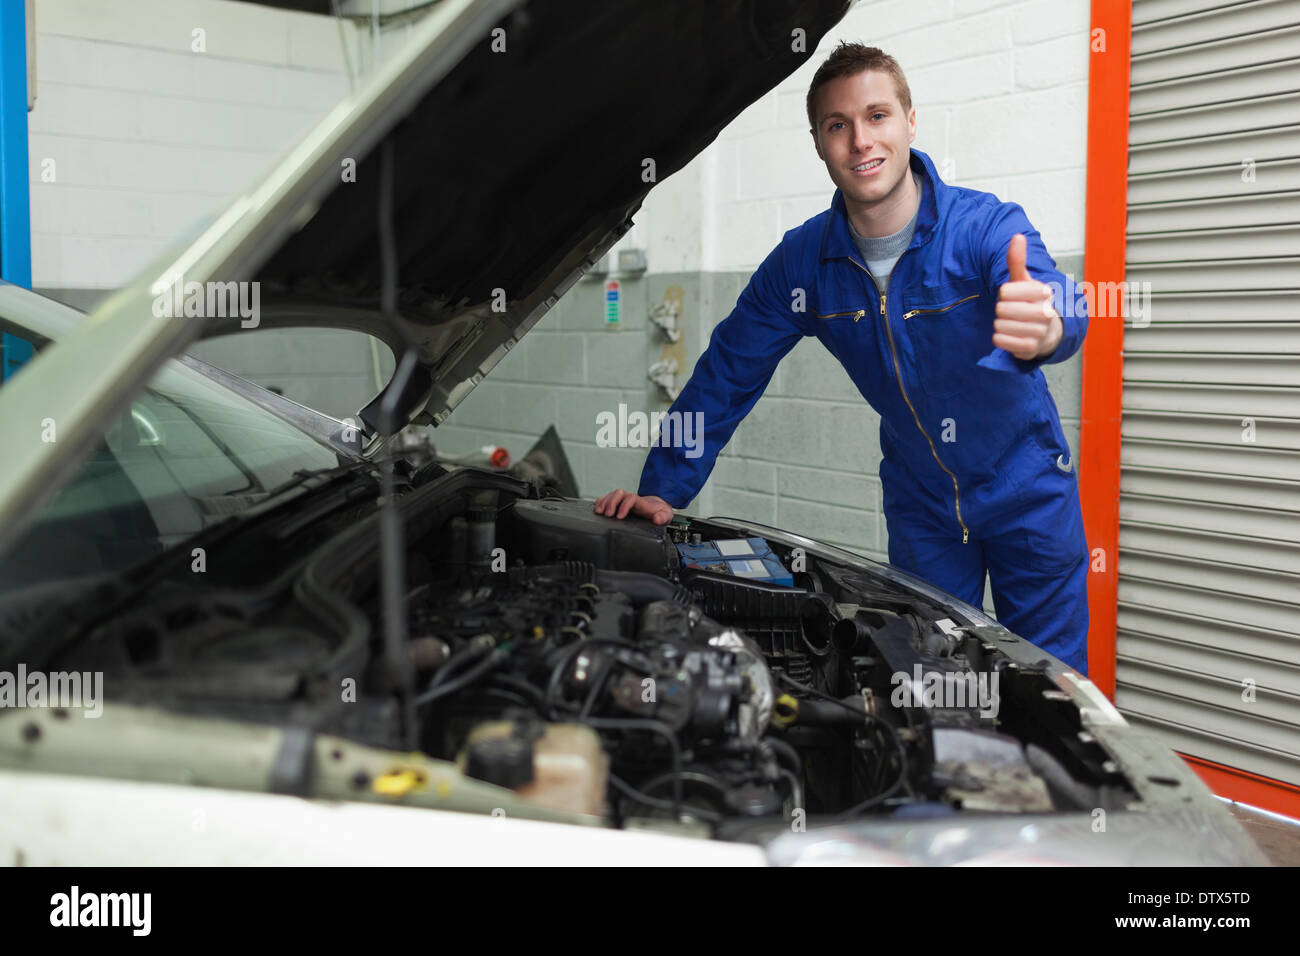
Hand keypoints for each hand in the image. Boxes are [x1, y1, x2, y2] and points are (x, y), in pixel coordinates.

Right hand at [592, 489, 673, 524]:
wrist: (657, 507)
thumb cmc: (659, 512)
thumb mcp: (665, 515)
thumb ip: (662, 517)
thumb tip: (657, 519)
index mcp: (642, 502)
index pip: (631, 498)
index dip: (624, 506)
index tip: (619, 516)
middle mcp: (632, 498)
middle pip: (619, 493)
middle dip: (611, 502)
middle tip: (607, 514)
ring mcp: (625, 499)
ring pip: (612, 494)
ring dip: (604, 501)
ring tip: (599, 511)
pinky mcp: (619, 502)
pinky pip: (608, 498)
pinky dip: (601, 501)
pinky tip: (597, 507)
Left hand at [994, 234, 1062, 359]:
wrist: (1047, 332)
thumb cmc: (1030, 301)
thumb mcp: (1023, 281)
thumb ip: (1017, 261)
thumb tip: (1017, 236)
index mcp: (1043, 292)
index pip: (1005, 291)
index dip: (1003, 294)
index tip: (1012, 295)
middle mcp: (1045, 312)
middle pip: (1001, 309)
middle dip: (1001, 310)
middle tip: (1011, 311)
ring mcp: (1040, 332)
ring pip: (1000, 326)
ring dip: (1000, 325)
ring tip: (1012, 323)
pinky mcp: (1031, 349)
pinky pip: (1001, 342)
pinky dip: (1000, 338)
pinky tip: (1009, 335)